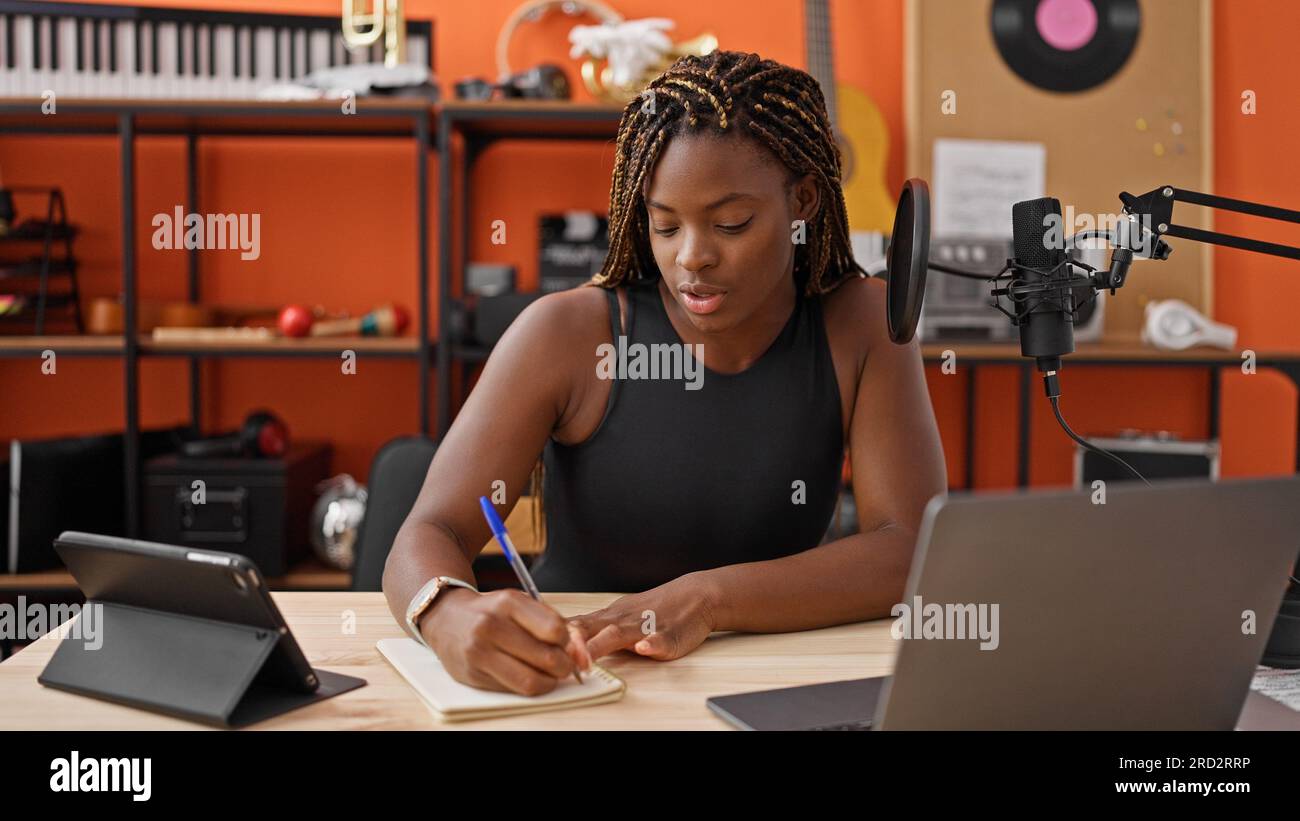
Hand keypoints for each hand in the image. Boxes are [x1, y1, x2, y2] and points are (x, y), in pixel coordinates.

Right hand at [421, 588, 591, 695]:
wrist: (446, 618)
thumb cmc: (491, 611)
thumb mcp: (519, 604)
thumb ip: (549, 622)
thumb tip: (578, 652)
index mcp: (508, 602)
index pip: (554, 630)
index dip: (568, 642)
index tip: (565, 644)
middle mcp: (491, 626)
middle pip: (547, 659)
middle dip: (563, 667)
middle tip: (563, 665)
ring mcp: (479, 652)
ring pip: (531, 681)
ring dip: (549, 682)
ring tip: (549, 675)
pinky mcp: (472, 675)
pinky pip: (512, 690)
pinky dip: (527, 686)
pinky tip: (525, 675)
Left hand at [567, 573, 718, 661]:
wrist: (695, 596)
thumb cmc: (656, 609)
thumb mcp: (620, 615)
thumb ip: (595, 629)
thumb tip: (564, 640)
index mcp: (608, 617)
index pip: (574, 625)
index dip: (555, 637)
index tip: (535, 647)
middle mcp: (621, 620)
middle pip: (589, 628)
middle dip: (569, 643)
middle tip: (552, 657)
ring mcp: (643, 626)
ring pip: (618, 634)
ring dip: (599, 646)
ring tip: (584, 660)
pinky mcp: (668, 635)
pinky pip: (660, 639)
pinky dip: (652, 644)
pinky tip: (646, 648)